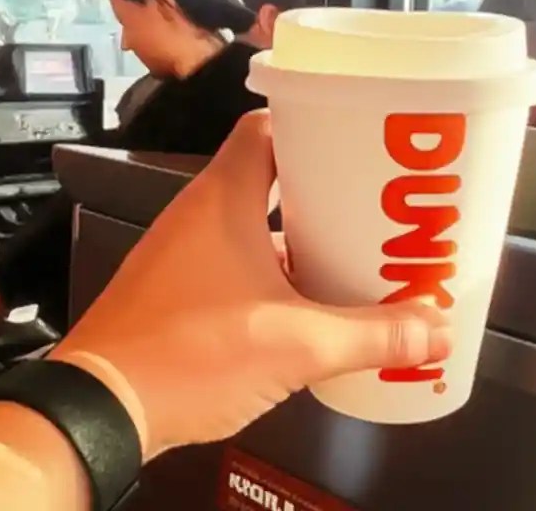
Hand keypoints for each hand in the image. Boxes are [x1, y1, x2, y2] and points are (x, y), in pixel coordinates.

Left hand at [50, 111, 452, 459]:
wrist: (102, 409)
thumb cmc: (184, 357)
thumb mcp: (297, 345)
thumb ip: (372, 336)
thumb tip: (433, 330)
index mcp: (223, 199)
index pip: (267, 126)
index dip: (315, 125)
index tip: (359, 138)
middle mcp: (197, 215)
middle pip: (270, 177)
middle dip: (325, 192)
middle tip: (373, 206)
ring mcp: (182, 253)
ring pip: (252, 225)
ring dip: (299, 237)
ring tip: (351, 257)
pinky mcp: (176, 291)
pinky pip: (233, 263)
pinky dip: (271, 274)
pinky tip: (305, 307)